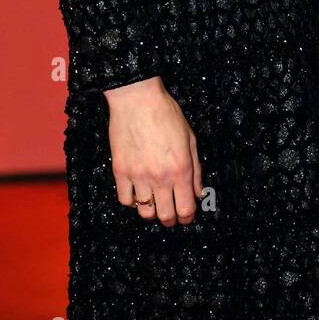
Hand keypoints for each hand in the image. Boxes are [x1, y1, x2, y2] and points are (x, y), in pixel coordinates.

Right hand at [106, 77, 203, 226]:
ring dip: (152, 212)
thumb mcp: (190, 139)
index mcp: (181, 169)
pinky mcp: (120, 171)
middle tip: (171, 215)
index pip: (186, 208)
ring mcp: (139, 176)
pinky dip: (132, 201)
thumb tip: (198, 193)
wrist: (137, 100)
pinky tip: (138, 193)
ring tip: (154, 204)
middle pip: (166, 215)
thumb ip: (196, 170)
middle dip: (171, 220)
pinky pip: (125, 200)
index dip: (188, 217)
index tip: (187, 216)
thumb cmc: (166, 114)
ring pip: (145, 212)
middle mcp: (160, 177)